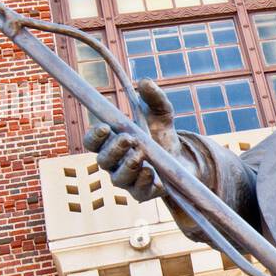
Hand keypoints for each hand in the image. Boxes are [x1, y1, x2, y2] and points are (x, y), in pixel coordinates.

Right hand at [83, 79, 181, 202]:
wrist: (183, 158)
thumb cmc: (161, 134)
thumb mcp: (161, 113)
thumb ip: (153, 98)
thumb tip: (145, 82)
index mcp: (110, 143)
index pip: (92, 143)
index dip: (94, 136)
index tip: (105, 127)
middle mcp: (114, 164)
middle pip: (103, 160)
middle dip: (114, 149)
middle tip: (128, 138)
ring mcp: (127, 180)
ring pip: (118, 178)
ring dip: (128, 165)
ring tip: (140, 153)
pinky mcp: (144, 193)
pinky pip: (138, 191)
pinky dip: (143, 181)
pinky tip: (151, 170)